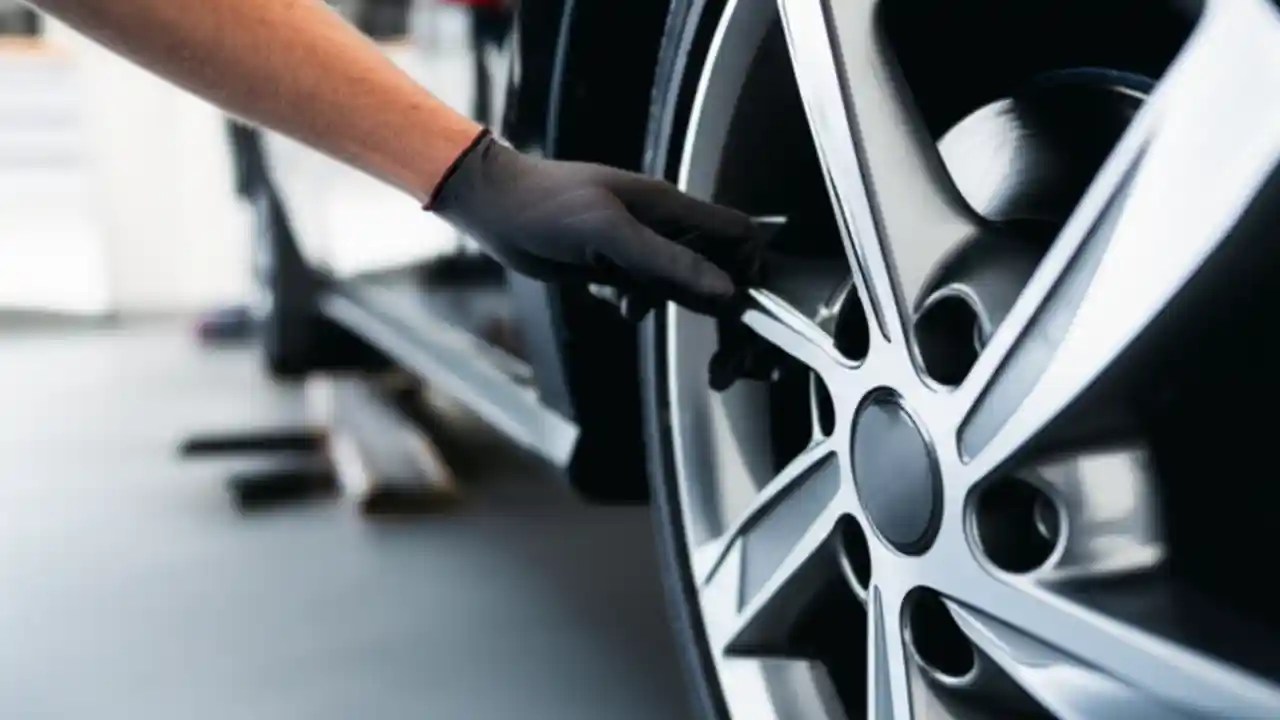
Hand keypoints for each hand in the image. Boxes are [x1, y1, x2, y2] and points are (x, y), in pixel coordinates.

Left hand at [431, 133, 763, 315]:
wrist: (495, 207)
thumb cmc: (547, 206)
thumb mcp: (610, 234)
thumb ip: (668, 263)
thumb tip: (725, 290)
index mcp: (668, 206)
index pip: (734, 231)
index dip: (751, 266)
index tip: (748, 306)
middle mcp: (660, 224)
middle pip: (713, 264)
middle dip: (718, 302)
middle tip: (719, 350)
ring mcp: (637, 244)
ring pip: (679, 281)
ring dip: (675, 305)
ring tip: (643, 315)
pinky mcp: (613, 263)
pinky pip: (646, 289)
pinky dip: (641, 303)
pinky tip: (619, 307)